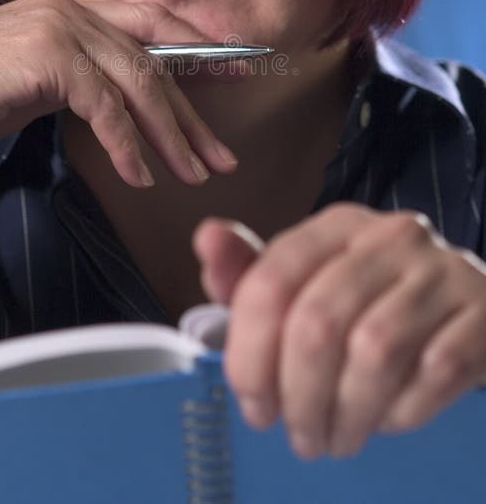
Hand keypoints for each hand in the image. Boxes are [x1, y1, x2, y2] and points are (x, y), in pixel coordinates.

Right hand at [0, 0, 237, 185]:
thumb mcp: (42, 80)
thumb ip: (85, 78)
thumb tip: (130, 103)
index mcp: (74, 8)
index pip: (153, 26)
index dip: (199, 51)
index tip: (235, 76)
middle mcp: (73, 8)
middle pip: (156, 59)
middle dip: (193, 114)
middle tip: (222, 155)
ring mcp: (61, 26)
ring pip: (140, 83)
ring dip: (172, 137)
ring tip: (195, 175)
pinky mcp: (49, 54)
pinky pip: (107, 107)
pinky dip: (128, 146)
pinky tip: (142, 176)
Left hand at [193, 205, 485, 457]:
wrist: (469, 306)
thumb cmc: (373, 298)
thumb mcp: (311, 280)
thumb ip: (252, 274)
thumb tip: (206, 236)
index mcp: (336, 225)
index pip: (271, 281)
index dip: (249, 352)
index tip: (252, 402)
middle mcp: (388, 235)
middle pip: (318, 322)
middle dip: (296, 395)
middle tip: (295, 434)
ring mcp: (440, 270)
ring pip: (373, 351)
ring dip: (346, 413)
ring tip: (335, 439)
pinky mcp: (480, 311)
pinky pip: (433, 372)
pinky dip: (401, 411)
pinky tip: (385, 421)